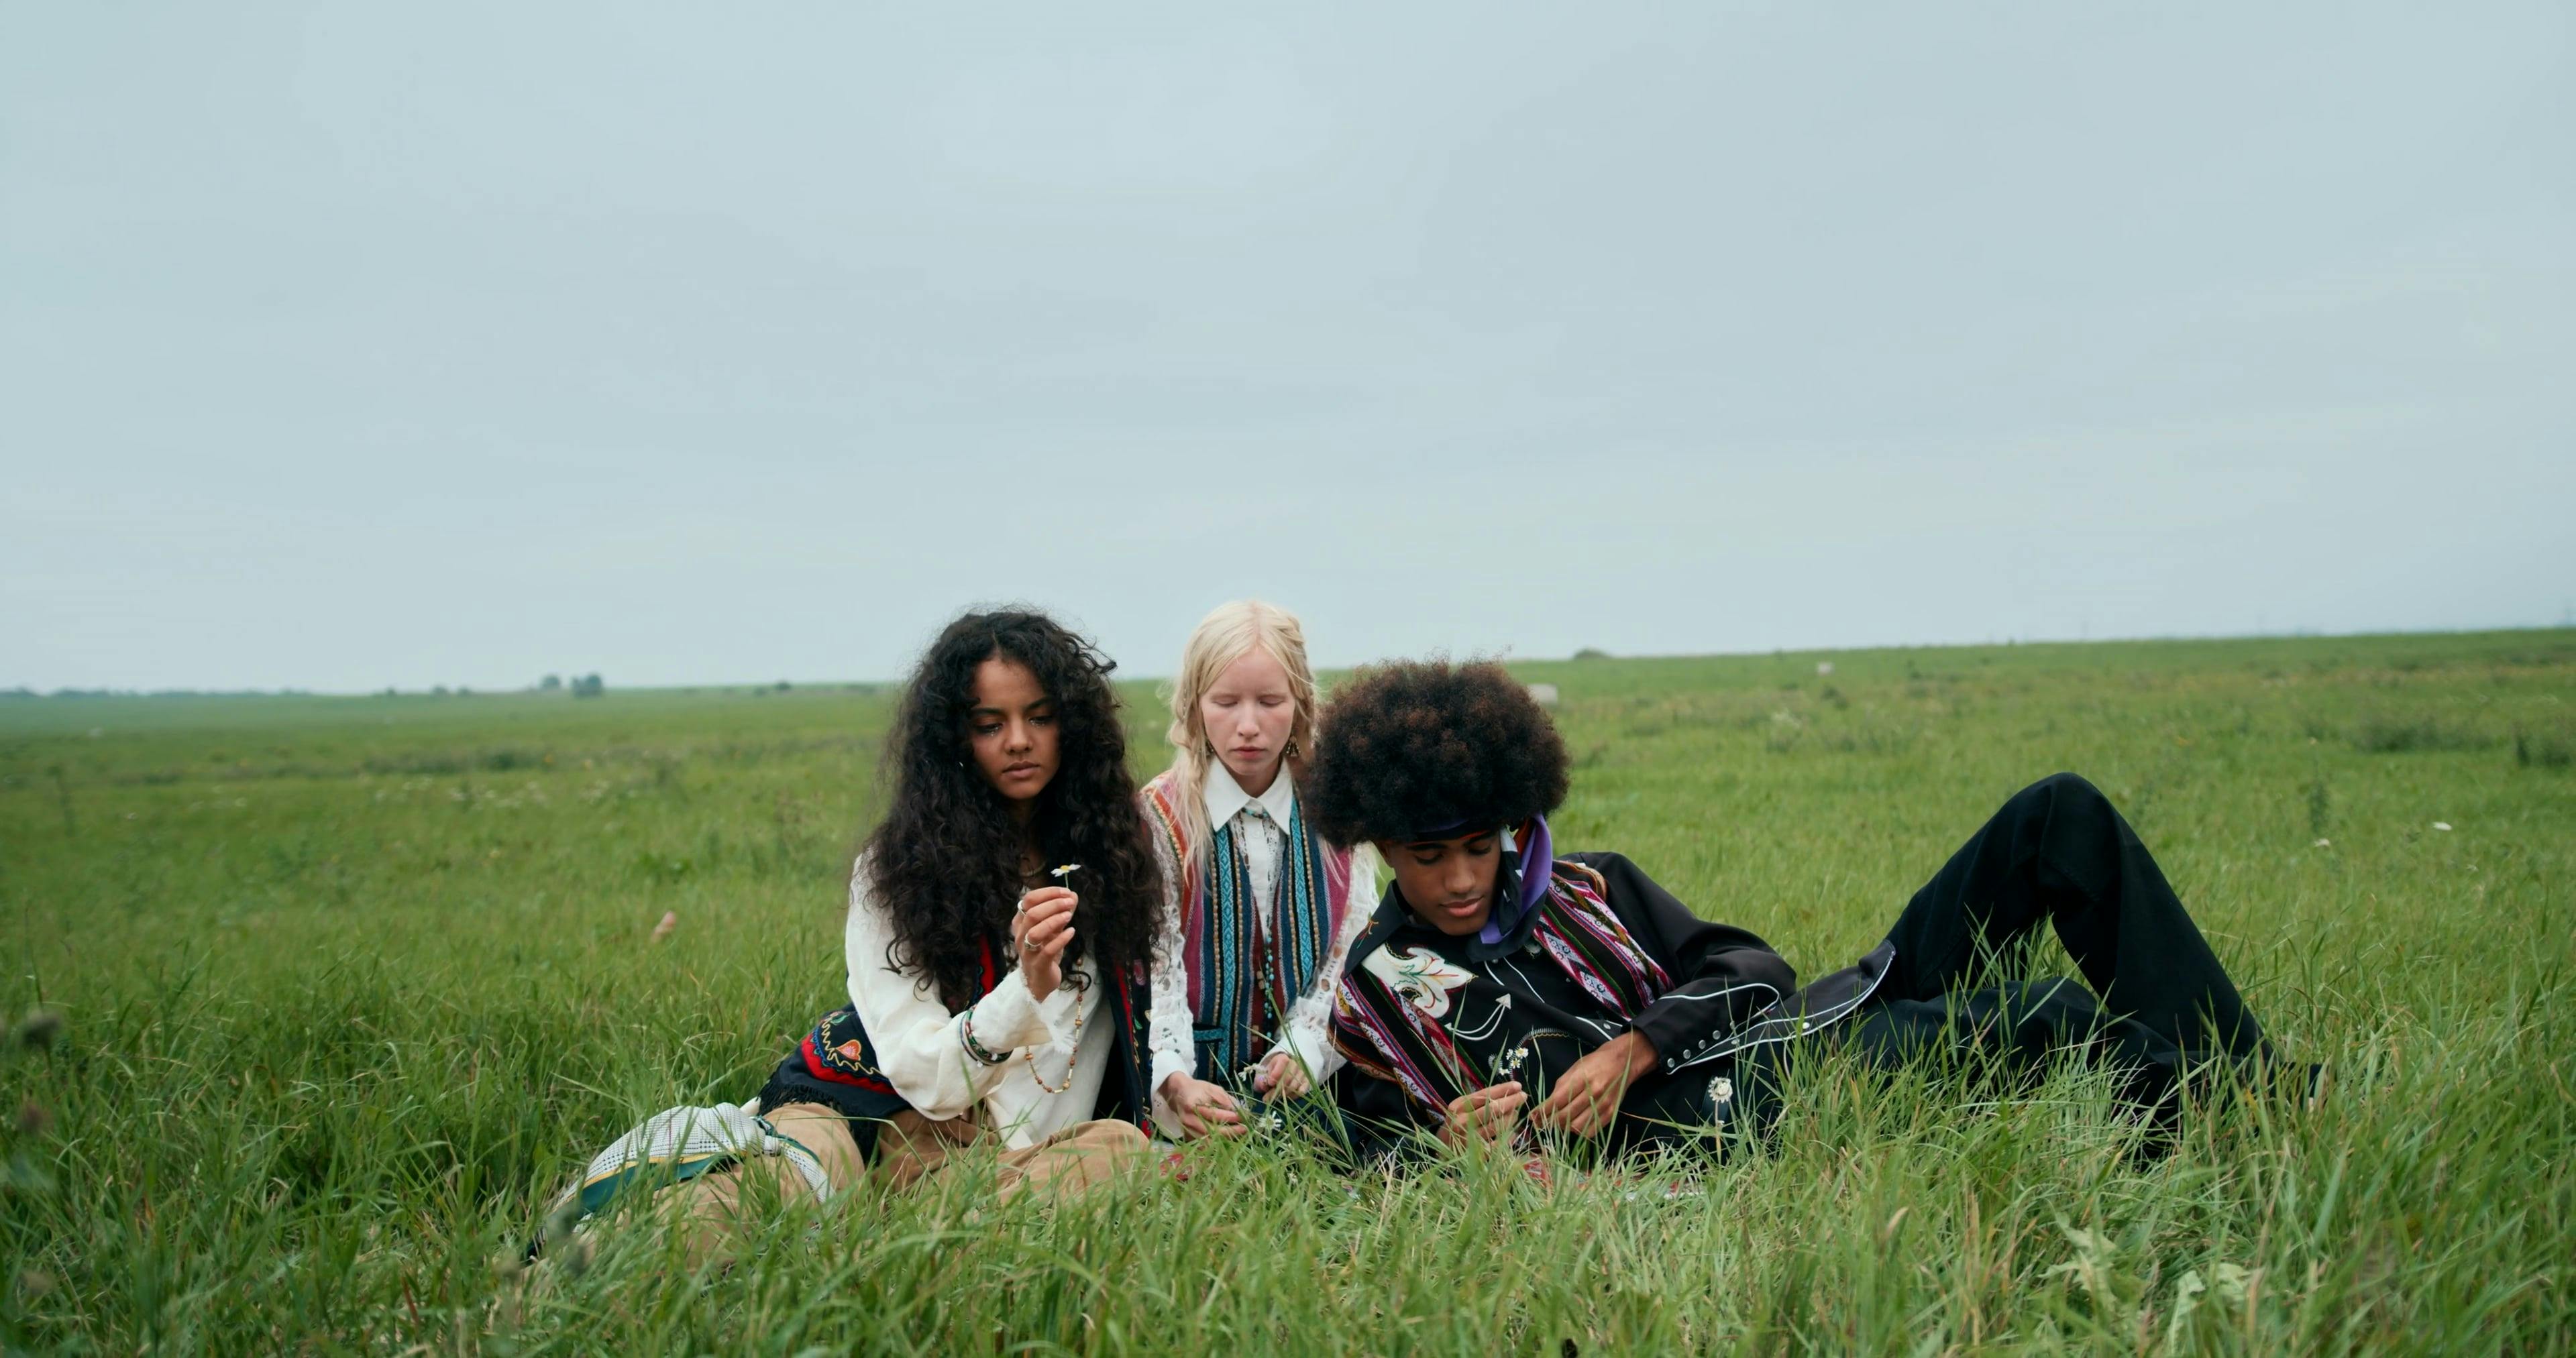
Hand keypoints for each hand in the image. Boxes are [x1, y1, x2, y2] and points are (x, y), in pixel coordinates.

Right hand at [1011, 886, 1076, 1000]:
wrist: (1040, 981)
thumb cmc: (1044, 950)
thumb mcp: (1053, 929)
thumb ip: (1061, 912)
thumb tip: (1073, 895)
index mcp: (1021, 921)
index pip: (1029, 900)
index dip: (1048, 893)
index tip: (1066, 892)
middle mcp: (1020, 934)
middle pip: (1032, 913)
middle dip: (1053, 904)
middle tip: (1070, 903)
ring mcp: (1027, 951)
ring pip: (1035, 932)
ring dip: (1054, 921)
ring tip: (1069, 916)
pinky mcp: (1037, 965)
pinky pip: (1047, 951)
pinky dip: (1061, 940)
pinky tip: (1071, 932)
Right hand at [1159, 1074, 1244, 1138]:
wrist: (1178, 1094)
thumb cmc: (1197, 1090)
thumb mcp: (1212, 1089)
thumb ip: (1226, 1100)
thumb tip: (1240, 1111)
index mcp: (1191, 1105)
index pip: (1213, 1114)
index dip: (1229, 1116)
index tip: (1242, 1117)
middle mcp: (1188, 1120)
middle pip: (1211, 1131)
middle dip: (1230, 1131)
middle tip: (1244, 1129)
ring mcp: (1187, 1130)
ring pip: (1208, 1141)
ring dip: (1225, 1139)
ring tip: (1239, 1135)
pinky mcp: (1189, 1137)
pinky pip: (1205, 1144)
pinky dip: (1218, 1143)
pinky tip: (1229, 1139)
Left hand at [1251, 1049, 1312, 1098]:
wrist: (1284, 1071)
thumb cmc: (1271, 1073)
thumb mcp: (1262, 1074)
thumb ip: (1260, 1080)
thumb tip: (1264, 1086)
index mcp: (1283, 1058)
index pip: (1283, 1062)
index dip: (1276, 1073)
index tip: (1269, 1083)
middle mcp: (1295, 1064)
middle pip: (1288, 1078)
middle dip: (1277, 1090)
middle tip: (1267, 1098)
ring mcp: (1302, 1073)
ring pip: (1294, 1086)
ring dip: (1283, 1094)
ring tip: (1275, 1098)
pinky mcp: (1307, 1081)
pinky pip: (1302, 1091)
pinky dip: (1293, 1096)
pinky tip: (1287, 1097)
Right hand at [1438, 1081, 1525, 1148]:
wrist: (1443, 1150)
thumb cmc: (1456, 1124)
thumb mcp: (1461, 1108)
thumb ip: (1479, 1100)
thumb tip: (1506, 1091)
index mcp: (1458, 1107)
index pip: (1484, 1095)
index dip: (1502, 1089)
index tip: (1517, 1085)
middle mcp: (1463, 1122)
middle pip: (1492, 1109)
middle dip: (1511, 1101)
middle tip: (1524, 1096)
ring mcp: (1470, 1139)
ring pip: (1498, 1125)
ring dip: (1511, 1118)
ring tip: (1516, 1114)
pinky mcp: (1478, 1154)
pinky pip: (1499, 1143)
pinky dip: (1509, 1137)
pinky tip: (1513, 1132)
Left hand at [1530, 1031, 1658, 1137]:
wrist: (1622, 1062)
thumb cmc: (1594, 1063)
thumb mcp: (1574, 1069)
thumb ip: (1560, 1088)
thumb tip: (1546, 1107)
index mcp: (1581, 1078)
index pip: (1557, 1101)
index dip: (1543, 1112)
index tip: (1533, 1117)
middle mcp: (1593, 1093)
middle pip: (1566, 1116)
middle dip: (1549, 1123)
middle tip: (1541, 1124)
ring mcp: (1603, 1105)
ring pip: (1577, 1126)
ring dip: (1563, 1129)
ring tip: (1556, 1125)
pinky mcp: (1611, 1113)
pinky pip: (1591, 1131)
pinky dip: (1578, 1132)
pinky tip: (1572, 1126)